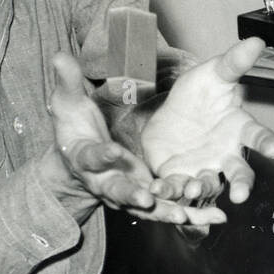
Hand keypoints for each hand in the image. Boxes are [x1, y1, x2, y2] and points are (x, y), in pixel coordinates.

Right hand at [48, 53, 224, 226]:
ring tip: (185, 216)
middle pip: (116, 191)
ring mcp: (126, 192)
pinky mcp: (146, 198)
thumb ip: (67, 82)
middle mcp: (105, 180)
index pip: (92, 156)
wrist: (77, 157)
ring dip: (165, 211)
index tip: (115, 152)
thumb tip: (60, 55)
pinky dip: (189, 215)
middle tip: (146, 198)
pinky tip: (213, 218)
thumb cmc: (73, 127)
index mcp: (84, 157)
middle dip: (131, 194)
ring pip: (146, 207)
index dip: (103, 155)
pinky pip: (167, 209)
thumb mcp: (67, 104)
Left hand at [140, 37, 273, 220]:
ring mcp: (204, 168)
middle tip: (241, 194)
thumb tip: (256, 41)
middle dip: (242, 184)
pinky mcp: (179, 177)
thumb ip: (233, 62)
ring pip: (209, 185)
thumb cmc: (199, 95)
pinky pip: (177, 188)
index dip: (267, 143)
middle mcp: (226, 154)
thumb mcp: (212, 74)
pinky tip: (158, 189)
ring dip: (202, 188)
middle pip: (240, 173)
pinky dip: (169, 191)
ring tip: (192, 187)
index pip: (258, 136)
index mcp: (239, 129)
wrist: (168, 114)